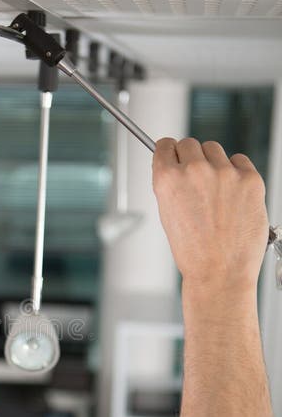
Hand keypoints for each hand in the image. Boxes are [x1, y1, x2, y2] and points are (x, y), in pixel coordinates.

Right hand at [152, 137, 268, 292]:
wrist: (220, 272)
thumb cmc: (194, 252)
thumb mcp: (167, 215)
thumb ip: (171, 186)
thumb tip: (178, 167)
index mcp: (168, 180)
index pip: (165, 145)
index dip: (169, 151)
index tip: (174, 155)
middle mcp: (195, 171)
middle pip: (190, 144)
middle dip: (191, 158)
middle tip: (197, 179)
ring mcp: (224, 173)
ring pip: (215, 149)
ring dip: (213, 163)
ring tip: (216, 191)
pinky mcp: (250, 179)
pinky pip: (240, 161)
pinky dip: (236, 172)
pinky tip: (233, 194)